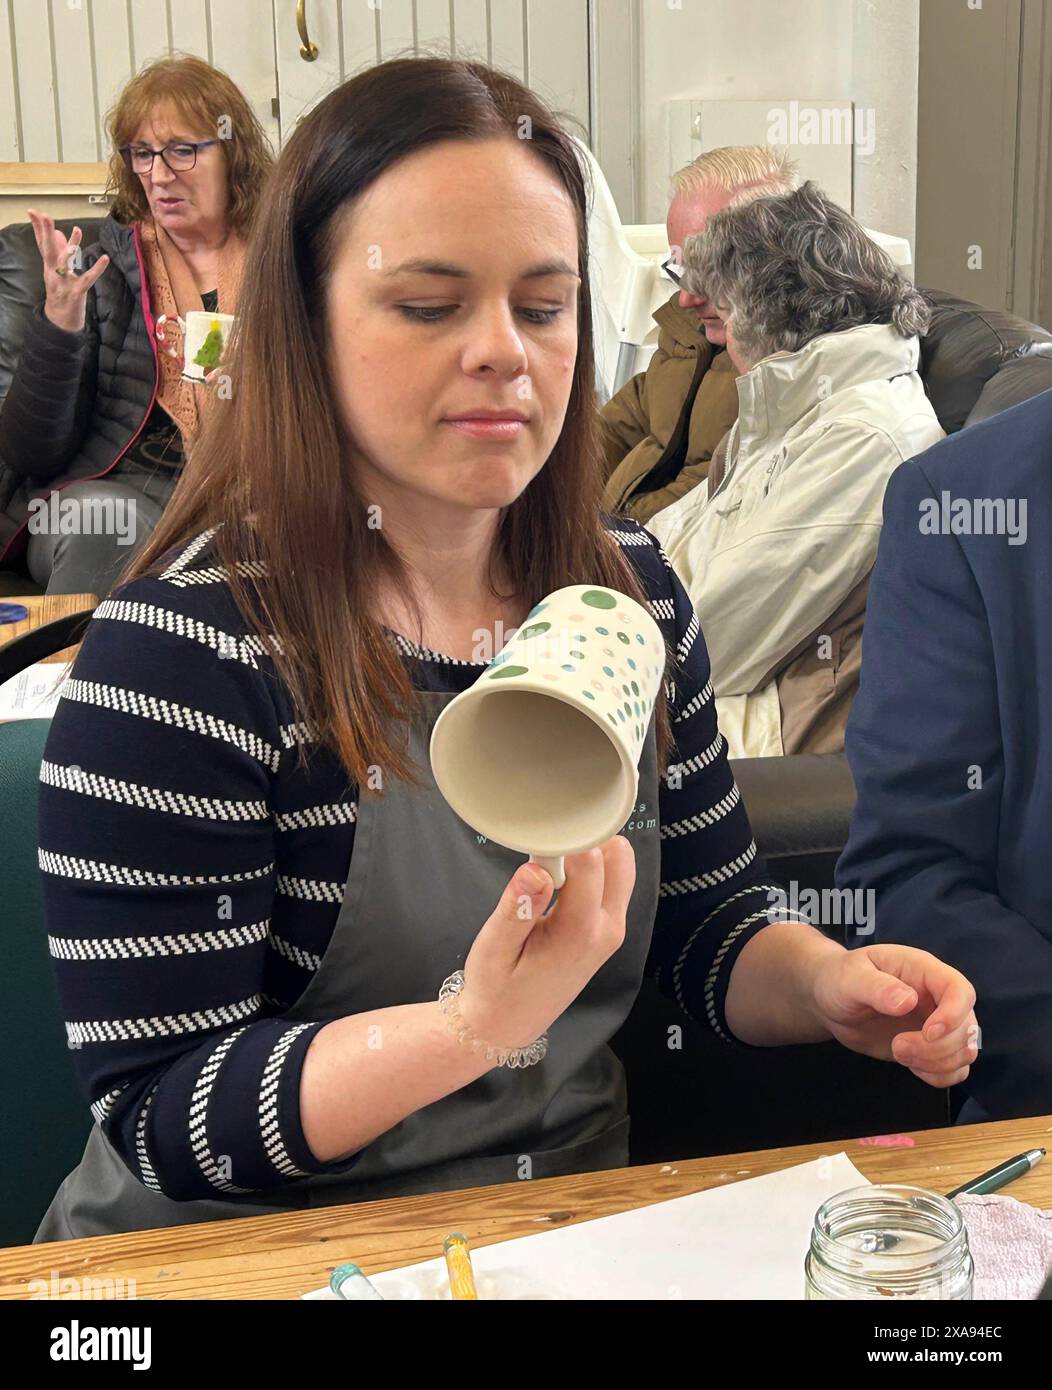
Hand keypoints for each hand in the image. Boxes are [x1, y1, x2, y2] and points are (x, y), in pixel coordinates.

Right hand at [27, 208, 109, 333]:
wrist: (61, 321)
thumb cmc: (61, 293)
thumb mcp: (56, 271)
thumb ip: (58, 251)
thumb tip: (58, 233)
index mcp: (49, 266)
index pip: (42, 243)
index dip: (37, 228)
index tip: (33, 211)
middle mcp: (53, 272)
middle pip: (48, 249)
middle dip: (45, 232)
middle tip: (45, 216)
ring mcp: (64, 282)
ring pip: (65, 262)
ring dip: (71, 246)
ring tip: (78, 229)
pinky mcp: (77, 292)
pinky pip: (87, 279)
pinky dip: (96, 269)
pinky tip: (105, 259)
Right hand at [460, 837, 636, 1049]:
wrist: (507, 1025)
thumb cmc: (496, 987)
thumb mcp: (494, 948)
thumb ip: (517, 908)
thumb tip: (538, 869)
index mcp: (579, 933)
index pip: (591, 862)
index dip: (566, 839)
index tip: (540, 838)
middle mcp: (606, 929)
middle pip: (619, 858)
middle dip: (587, 839)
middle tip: (548, 846)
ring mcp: (612, 931)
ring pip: (621, 867)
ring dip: (591, 853)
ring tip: (551, 863)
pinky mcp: (608, 931)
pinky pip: (614, 884)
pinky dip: (593, 868)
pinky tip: (560, 877)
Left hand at [811, 944, 978, 1086]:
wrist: (832, 1003)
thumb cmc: (840, 980)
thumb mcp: (850, 978)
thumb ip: (876, 987)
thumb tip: (907, 1001)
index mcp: (923, 971)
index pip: (960, 989)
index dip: (953, 1014)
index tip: (928, 1033)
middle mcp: (937, 996)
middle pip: (967, 1027)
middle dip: (937, 1047)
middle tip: (898, 1048)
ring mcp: (938, 1023)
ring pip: (966, 1050)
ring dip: (939, 1062)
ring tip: (900, 1055)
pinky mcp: (931, 1048)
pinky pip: (956, 1069)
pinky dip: (941, 1076)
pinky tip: (913, 1068)